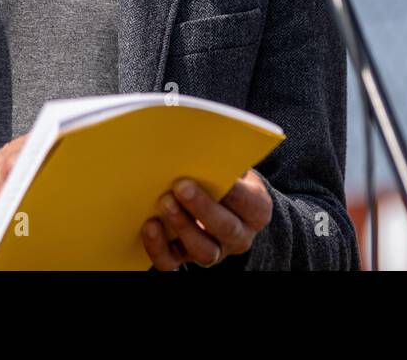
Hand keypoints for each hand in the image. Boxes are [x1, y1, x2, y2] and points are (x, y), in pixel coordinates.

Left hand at [141, 169, 272, 269]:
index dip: (233, 191)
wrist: (225, 207)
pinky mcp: (187, 259)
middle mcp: (240, 236)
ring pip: (203, 251)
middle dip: (202, 207)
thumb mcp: (236, 168)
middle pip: (226, 228)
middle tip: (181, 185)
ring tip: (165, 202)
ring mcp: (215, 251)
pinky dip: (158, 247)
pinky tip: (150, 226)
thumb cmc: (228, 180)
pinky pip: (173, 262)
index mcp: (257, 211)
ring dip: (182, 226)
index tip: (216, 171)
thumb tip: (205, 144)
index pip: (251, 204)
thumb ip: (228, 162)